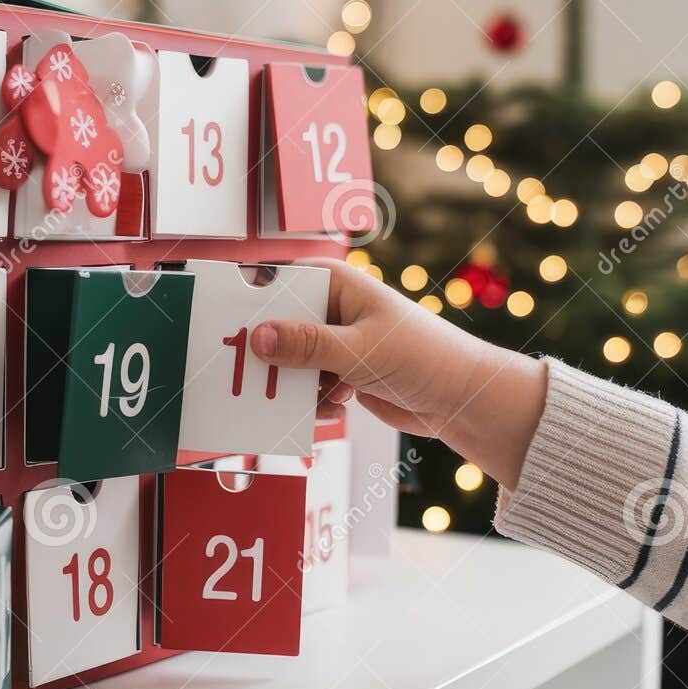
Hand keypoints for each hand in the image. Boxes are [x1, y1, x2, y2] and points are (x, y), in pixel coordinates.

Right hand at [250, 258, 547, 489]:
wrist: (460, 399)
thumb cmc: (421, 357)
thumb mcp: (359, 350)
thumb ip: (306, 345)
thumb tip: (258, 337)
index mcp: (335, 282)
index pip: (276, 282)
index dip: (250, 304)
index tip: (226, 330)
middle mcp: (331, 307)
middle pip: (277, 327)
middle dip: (271, 357)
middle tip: (255, 380)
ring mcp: (335, 341)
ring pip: (289, 363)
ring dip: (295, 386)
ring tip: (320, 395)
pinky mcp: (340, 372)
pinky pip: (306, 387)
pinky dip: (313, 402)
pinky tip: (336, 406)